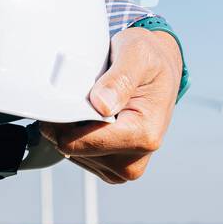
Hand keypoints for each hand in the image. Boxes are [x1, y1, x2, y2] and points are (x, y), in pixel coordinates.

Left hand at [40, 26, 182, 182]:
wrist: (160, 73)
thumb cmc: (150, 63)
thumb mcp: (138, 55)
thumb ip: (120, 79)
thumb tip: (101, 105)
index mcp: (142, 136)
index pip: (77, 142)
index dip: (62, 118)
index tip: (64, 94)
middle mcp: (134, 160)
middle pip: (71, 149)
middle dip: (69, 121)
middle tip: (85, 94)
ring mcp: (122, 168)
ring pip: (71, 152)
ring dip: (73, 126)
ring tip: (93, 103)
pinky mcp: (112, 168)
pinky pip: (77, 154)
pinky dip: (76, 133)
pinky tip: (92, 115)